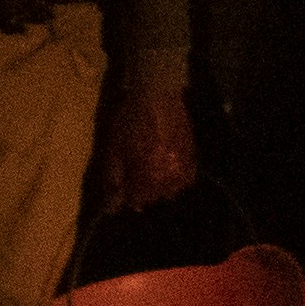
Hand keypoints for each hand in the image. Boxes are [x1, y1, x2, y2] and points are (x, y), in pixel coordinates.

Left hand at [95, 76, 195, 213]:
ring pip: (169, 190)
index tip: (120, 186)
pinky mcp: (193, 161)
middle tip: (132, 170)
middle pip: (153, 198)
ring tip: (148, 165)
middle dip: (141, 189)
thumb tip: (111, 208)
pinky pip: (184, 180)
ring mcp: (184, 173)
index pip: (135, 202)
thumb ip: (113, 181)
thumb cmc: (129, 122)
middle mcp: (169, 183)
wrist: (157, 97)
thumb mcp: (113, 151)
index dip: (124, 196)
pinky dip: (173, 177)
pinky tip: (164, 164)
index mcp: (147, 181)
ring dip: (158, 184)